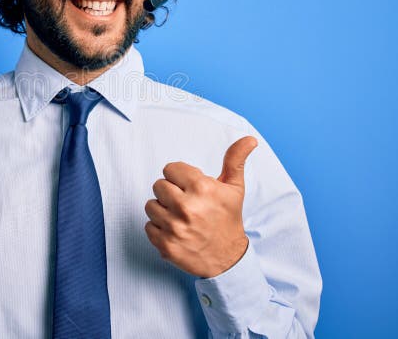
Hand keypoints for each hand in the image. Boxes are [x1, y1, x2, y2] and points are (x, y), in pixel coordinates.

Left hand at [144, 136, 257, 277]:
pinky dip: (159, 229)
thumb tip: (249, 139)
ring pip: (151, 205)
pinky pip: (148, 226)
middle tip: (186, 203)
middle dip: (170, 192)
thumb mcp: (234, 188)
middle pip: (158, 185)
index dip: (180, 177)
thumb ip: (235, 160)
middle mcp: (186, 207)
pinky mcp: (165, 245)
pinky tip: (176, 231)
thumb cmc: (228, 219)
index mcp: (202, 188)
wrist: (228, 259)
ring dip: (163, 210)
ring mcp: (175, 228)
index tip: (190, 188)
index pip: (170, 169)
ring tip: (180, 218)